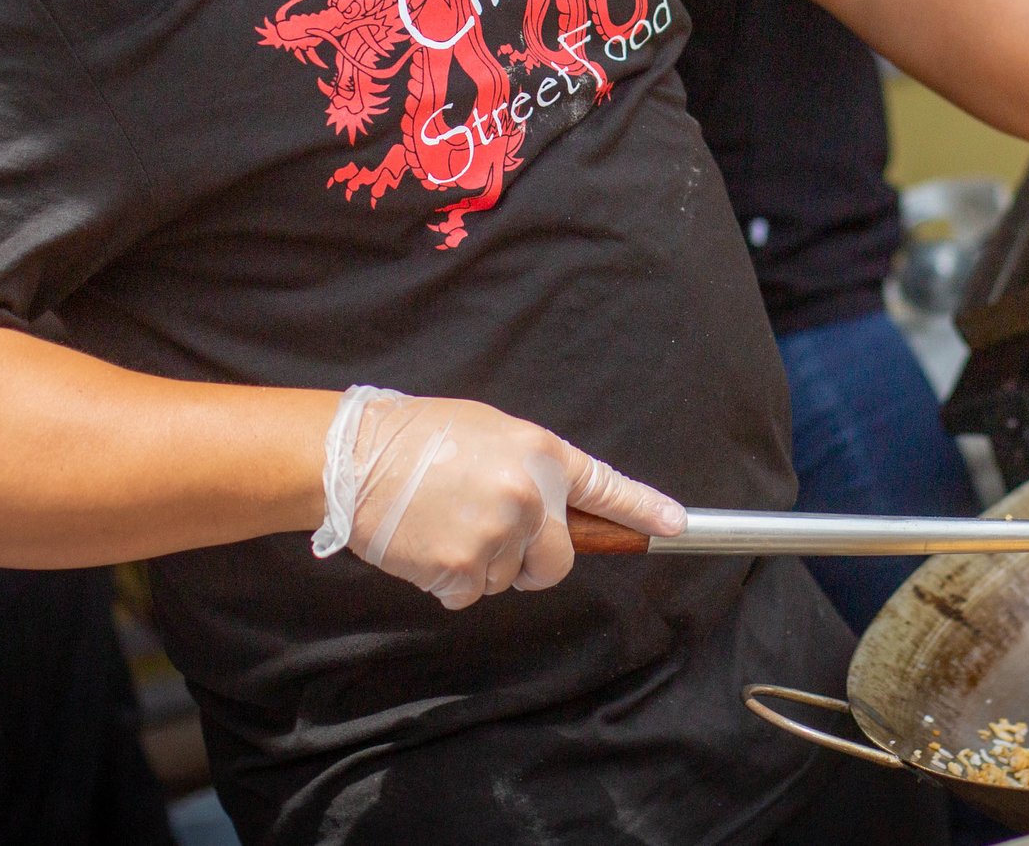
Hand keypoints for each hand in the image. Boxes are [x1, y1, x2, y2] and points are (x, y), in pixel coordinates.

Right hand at [313, 389, 682, 608]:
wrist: (353, 456)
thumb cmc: (417, 438)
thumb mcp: (490, 433)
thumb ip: (529, 470)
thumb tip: (550, 508)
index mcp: (540, 454)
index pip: (605, 486)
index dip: (642, 508)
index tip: (675, 524)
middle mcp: (529, 495)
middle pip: (558, 560)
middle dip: (533, 561)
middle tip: (492, 536)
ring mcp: (498, 535)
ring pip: (508, 580)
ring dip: (481, 565)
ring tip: (444, 521)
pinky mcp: (462, 569)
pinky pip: (470, 595)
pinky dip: (450, 581)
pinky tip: (427, 544)